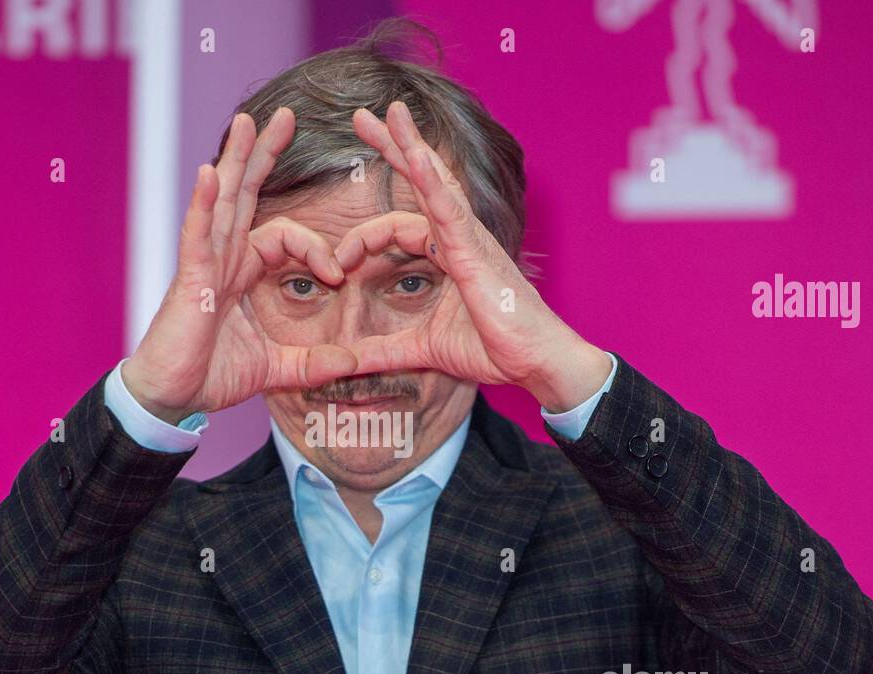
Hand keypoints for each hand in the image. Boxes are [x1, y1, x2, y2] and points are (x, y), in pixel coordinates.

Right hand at [121, 108, 357, 423]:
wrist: (171, 398)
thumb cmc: (210, 376)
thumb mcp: (275, 369)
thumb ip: (312, 363)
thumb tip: (354, 362)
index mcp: (241, 271)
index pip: (284, 237)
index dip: (316, 249)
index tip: (339, 276)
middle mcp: (223, 258)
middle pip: (245, 195)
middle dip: (265, 155)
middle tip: (286, 115)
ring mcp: (204, 264)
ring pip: (222, 201)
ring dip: (236, 160)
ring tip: (249, 121)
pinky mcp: (190, 279)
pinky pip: (198, 234)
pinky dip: (204, 203)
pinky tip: (211, 173)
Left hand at [344, 101, 610, 411]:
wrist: (537, 362)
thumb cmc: (496, 349)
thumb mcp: (424, 351)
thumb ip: (386, 351)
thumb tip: (346, 363)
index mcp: (447, 254)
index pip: (400, 223)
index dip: (361, 238)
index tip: (335, 266)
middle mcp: (459, 237)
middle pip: (421, 180)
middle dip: (392, 146)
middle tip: (362, 116)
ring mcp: (469, 238)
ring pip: (435, 181)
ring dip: (410, 144)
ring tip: (390, 111)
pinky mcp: (475, 250)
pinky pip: (449, 207)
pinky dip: (431, 179)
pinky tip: (412, 153)